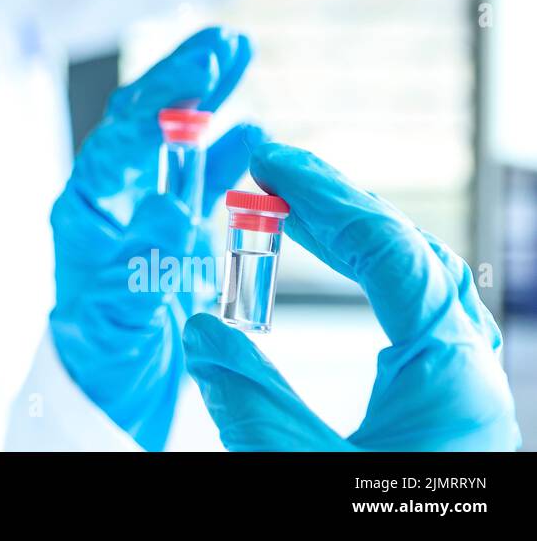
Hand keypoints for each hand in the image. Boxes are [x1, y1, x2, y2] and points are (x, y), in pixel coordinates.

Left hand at [50, 27, 260, 450]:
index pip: (123, 132)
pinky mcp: (172, 228)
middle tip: (223, 39)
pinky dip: (225, 152)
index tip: (201, 64)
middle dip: (182, 77)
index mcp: (87, 202)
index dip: (162, 95)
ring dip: (205, 98)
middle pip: (145, 120)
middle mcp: (112, 194)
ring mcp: (143, 206)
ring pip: (175, 140)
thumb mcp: (119, 304)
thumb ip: (142, 255)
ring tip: (237, 49)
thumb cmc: (102, 349)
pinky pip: (200, 179)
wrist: (112, 387)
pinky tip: (254, 127)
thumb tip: (173, 204)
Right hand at [183, 142, 520, 450]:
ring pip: (419, 279)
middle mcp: (468, 367)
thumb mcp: (302, 471)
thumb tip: (199, 331)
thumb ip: (250, 402)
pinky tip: (338, 264)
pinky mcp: (451, 404)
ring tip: (292, 208)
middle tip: (273, 168)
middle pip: (408, 252)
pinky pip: (419, 311)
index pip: (387, 251)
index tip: (268, 163)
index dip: (322, 197)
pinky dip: (371, 272)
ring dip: (352, 235)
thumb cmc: (378, 538)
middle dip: (337, 202)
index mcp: (448, 372)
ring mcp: (464, 384)